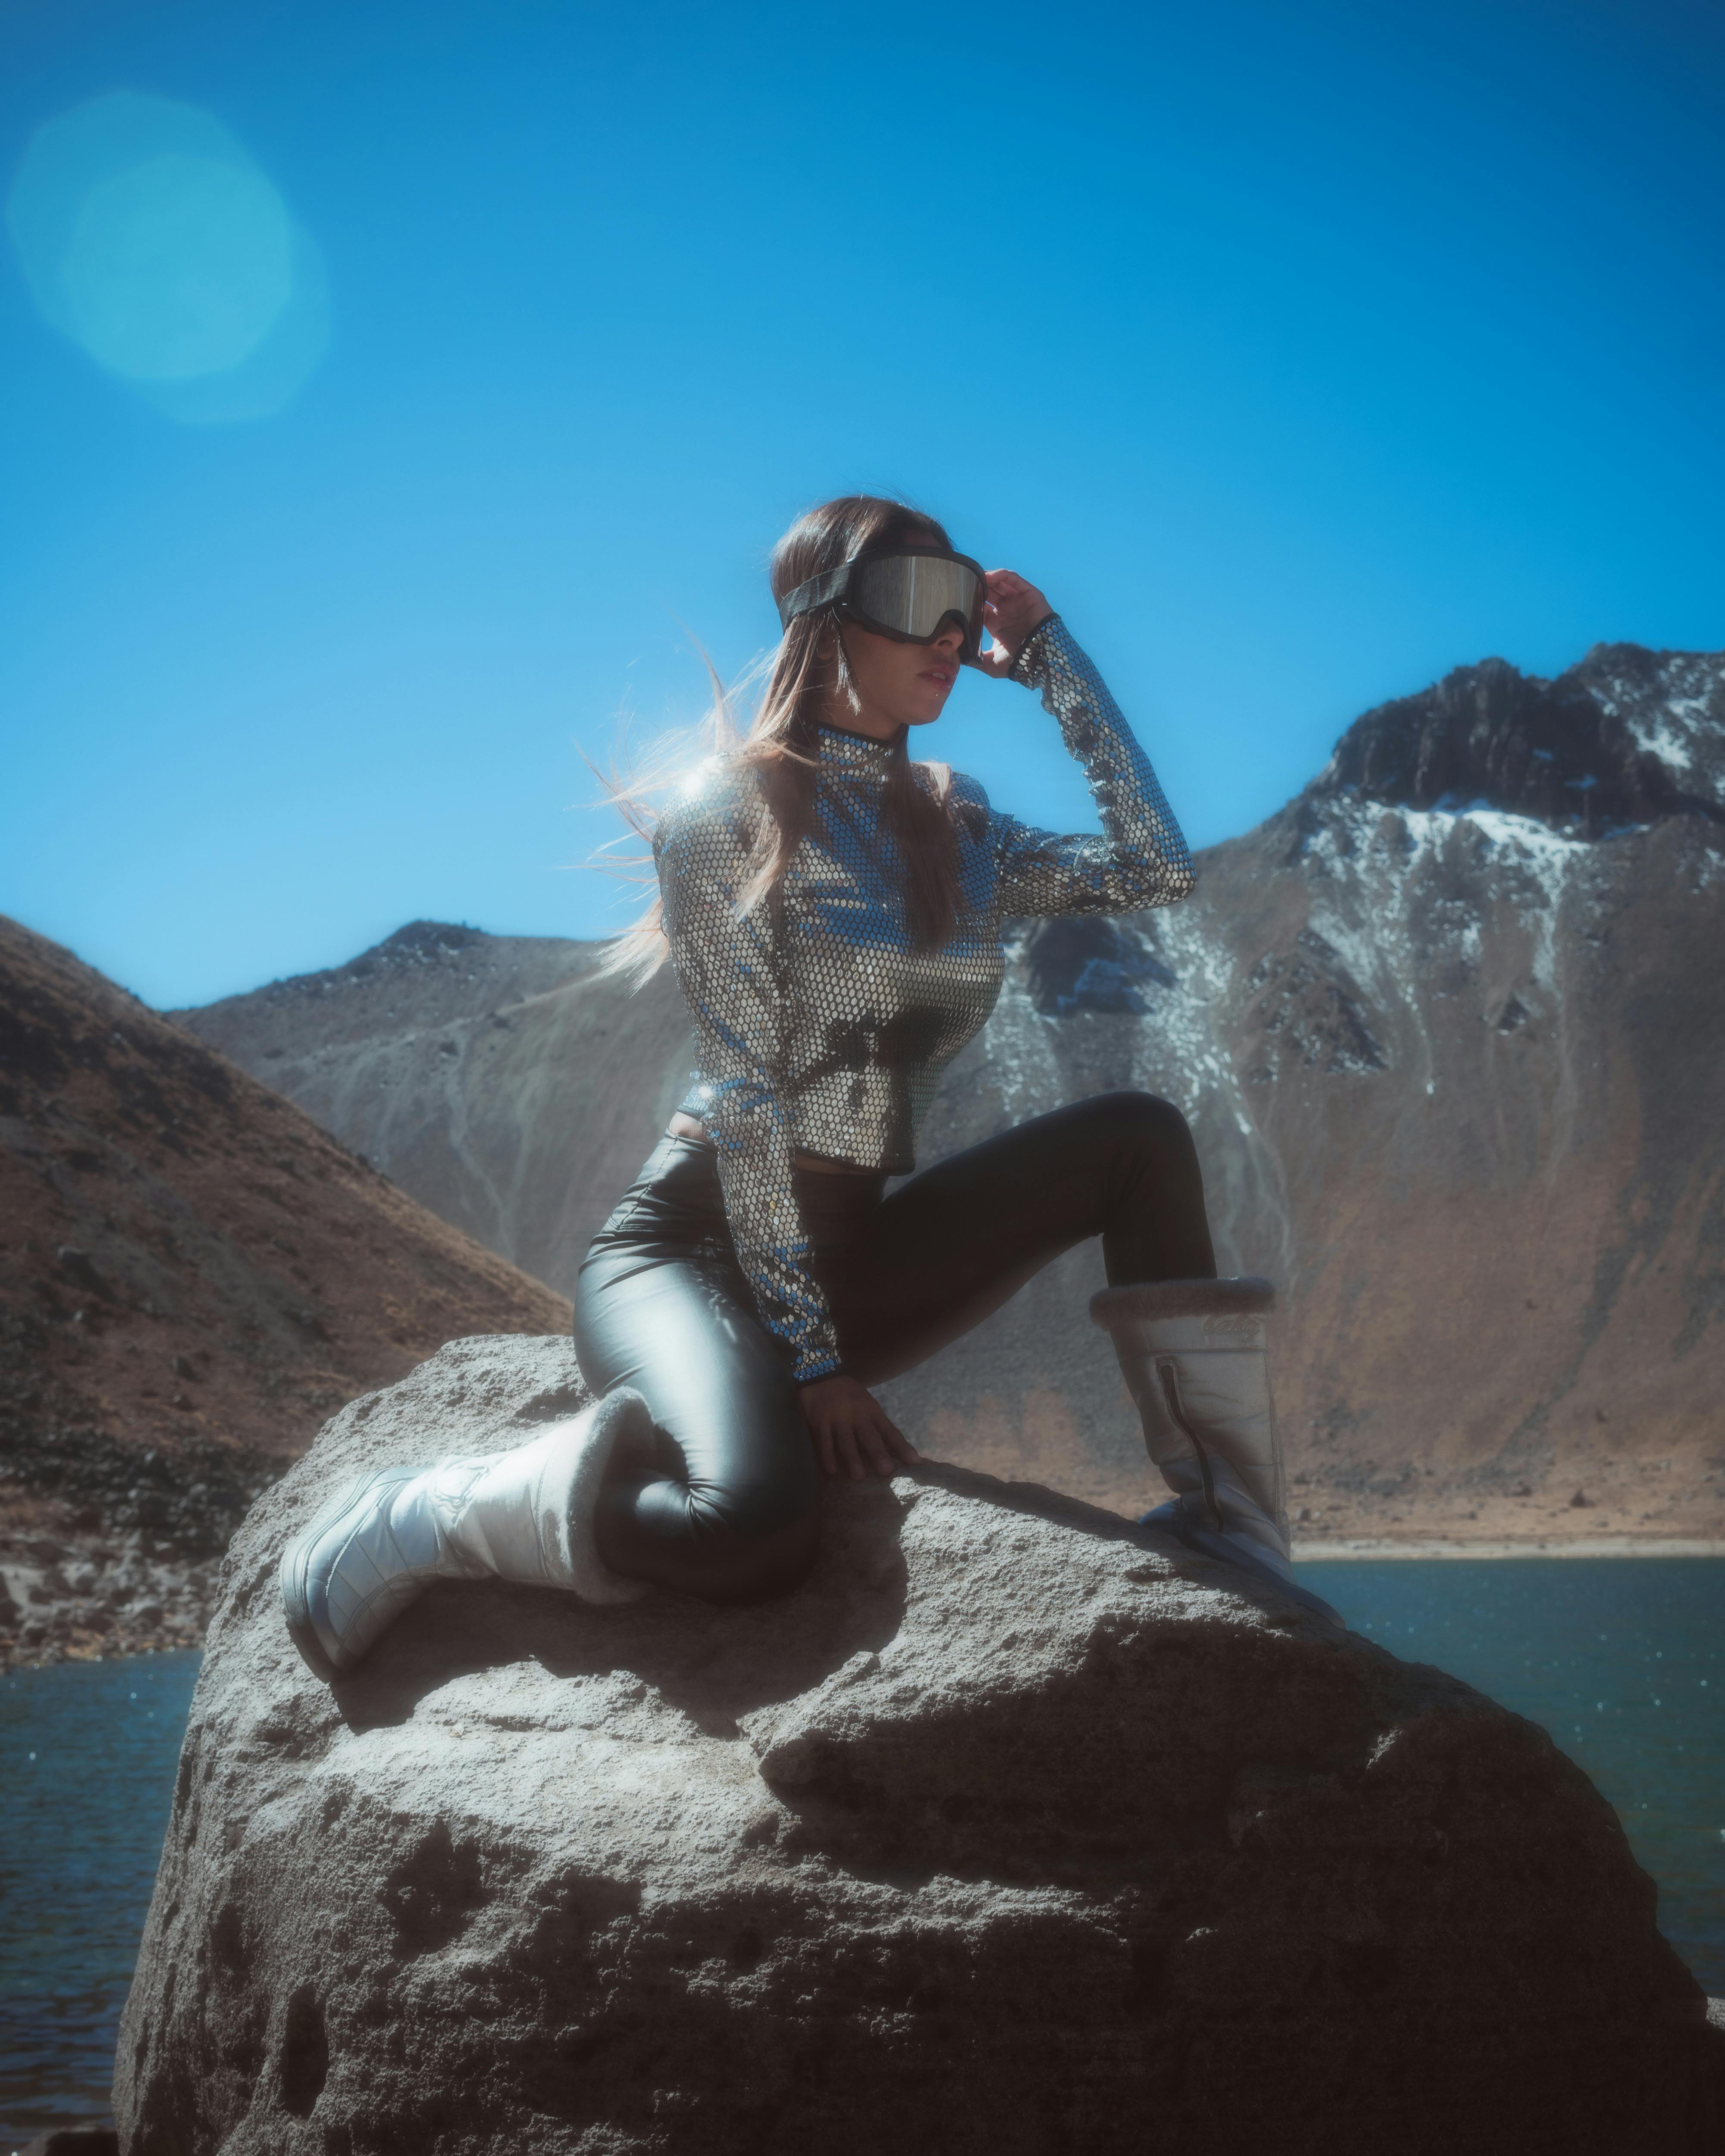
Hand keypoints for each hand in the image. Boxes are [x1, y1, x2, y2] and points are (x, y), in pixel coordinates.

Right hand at [799, 1375, 921, 1479]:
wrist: (821, 1375)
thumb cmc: (849, 1395)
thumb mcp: (867, 1404)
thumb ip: (877, 1426)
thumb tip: (894, 1451)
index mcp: (872, 1411)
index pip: (890, 1431)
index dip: (902, 1446)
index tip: (914, 1462)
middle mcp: (857, 1415)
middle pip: (869, 1436)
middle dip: (877, 1453)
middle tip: (886, 1471)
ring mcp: (837, 1418)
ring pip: (846, 1441)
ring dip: (853, 1459)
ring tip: (859, 1476)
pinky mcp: (819, 1421)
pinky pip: (824, 1441)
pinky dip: (827, 1455)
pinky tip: (832, 1470)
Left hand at [968, 569, 1053, 676]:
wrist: (1040, 660)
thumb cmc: (1018, 663)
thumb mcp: (991, 664)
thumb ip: (976, 660)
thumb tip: (959, 660)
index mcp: (996, 623)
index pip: (980, 606)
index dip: (969, 600)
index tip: (957, 598)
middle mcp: (1006, 610)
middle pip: (988, 591)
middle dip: (977, 586)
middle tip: (963, 583)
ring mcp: (1017, 601)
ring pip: (1000, 583)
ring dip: (987, 578)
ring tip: (975, 577)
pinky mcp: (1028, 594)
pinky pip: (1013, 579)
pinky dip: (1001, 575)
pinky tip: (989, 577)